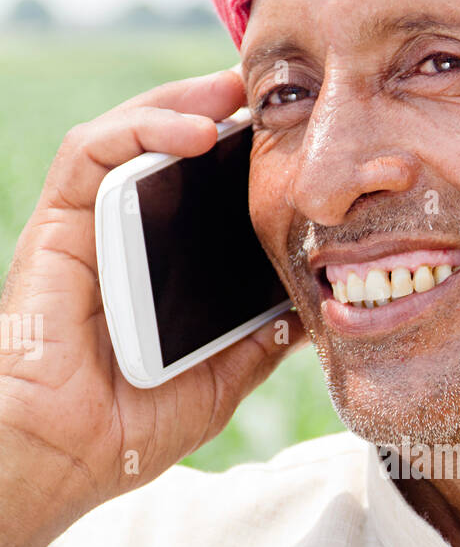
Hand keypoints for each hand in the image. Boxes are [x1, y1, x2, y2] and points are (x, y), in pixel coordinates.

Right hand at [0, 69, 306, 546]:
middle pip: (167, 151)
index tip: (291, 140)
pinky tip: (195, 130)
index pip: (199, 192)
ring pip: (129, 135)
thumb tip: (313, 306)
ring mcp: (90, 228)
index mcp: (160, 268)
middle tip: (272, 97)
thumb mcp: (224, 378)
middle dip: (217, 111)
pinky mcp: (59, 225)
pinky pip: (93, 155)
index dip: (239, 158)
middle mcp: (123, 238)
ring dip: (182, 102)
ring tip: (235, 93)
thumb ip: (262, 340)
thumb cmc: (134, 425)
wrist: (72, 452)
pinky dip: (141, 129)